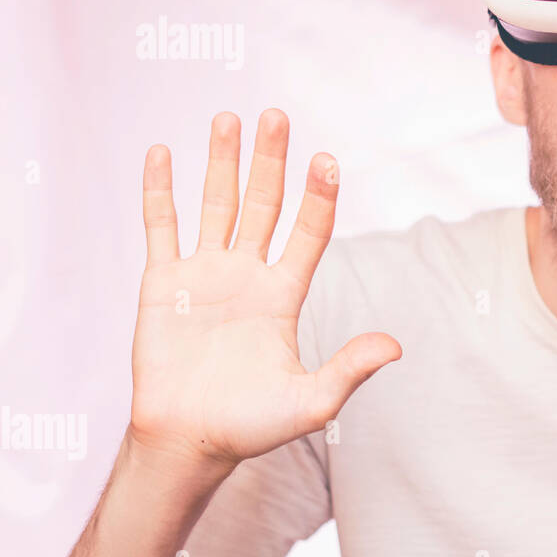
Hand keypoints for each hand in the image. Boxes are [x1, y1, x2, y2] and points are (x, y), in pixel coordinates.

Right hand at [128, 109, 401, 472]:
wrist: (189, 442)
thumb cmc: (251, 427)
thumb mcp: (311, 402)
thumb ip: (349, 370)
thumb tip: (396, 346)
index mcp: (284, 294)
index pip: (308, 232)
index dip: (318, 197)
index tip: (326, 160)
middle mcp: (248, 275)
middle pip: (264, 204)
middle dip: (271, 161)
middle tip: (277, 115)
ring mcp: (204, 274)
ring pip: (216, 205)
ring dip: (221, 162)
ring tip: (229, 118)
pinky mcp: (161, 283)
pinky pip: (161, 227)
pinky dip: (160, 190)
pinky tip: (164, 152)